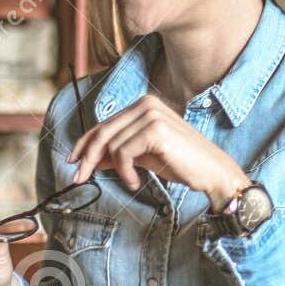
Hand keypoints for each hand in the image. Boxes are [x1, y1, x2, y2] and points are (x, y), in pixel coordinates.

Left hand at [67, 94, 246, 208]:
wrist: (211, 172)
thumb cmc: (182, 163)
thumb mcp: (143, 157)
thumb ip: (118, 154)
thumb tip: (91, 161)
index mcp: (143, 105)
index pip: (104, 123)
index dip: (84, 143)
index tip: (73, 162)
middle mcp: (146, 104)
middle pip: (103, 132)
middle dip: (88, 157)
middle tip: (79, 178)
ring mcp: (151, 115)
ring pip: (111, 144)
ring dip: (115, 169)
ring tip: (131, 181)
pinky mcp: (155, 130)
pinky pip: (123, 153)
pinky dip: (125, 172)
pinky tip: (136, 181)